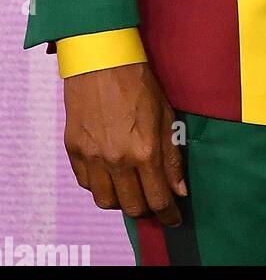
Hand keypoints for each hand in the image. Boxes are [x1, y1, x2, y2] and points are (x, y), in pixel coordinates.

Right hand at [63, 61, 185, 224]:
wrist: (102, 61)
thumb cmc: (139, 83)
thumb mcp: (166, 115)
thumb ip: (172, 156)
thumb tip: (179, 189)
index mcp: (144, 151)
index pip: (158, 199)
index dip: (168, 214)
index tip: (173, 218)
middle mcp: (117, 160)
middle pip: (132, 207)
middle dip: (147, 209)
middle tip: (154, 200)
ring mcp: (92, 157)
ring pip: (106, 202)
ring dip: (121, 200)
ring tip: (131, 188)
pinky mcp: (74, 150)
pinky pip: (86, 183)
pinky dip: (100, 185)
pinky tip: (110, 173)